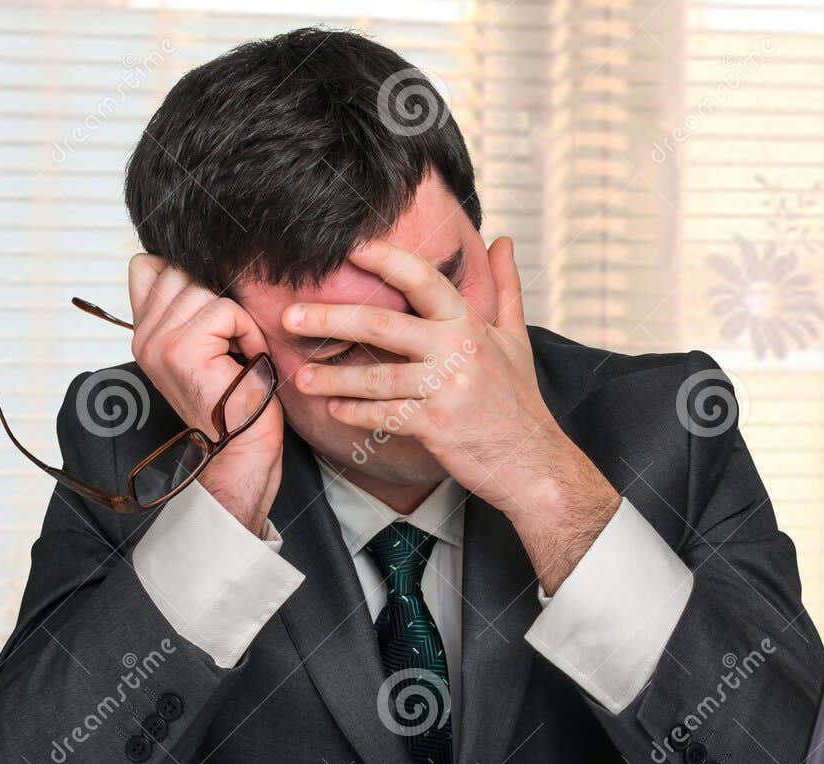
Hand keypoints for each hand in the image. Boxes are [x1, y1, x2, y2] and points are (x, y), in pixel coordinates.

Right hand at [127, 254, 283, 533]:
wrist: (242, 449)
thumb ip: (187, 306)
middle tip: (229, 343)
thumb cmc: (237, 397)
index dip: (186, 278)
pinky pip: (224, 311)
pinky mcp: (182, 351)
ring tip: (238, 353)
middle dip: (216, 300)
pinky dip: (246, 332)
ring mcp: (158, 344)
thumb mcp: (206, 344)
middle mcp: (143, 337)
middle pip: (179, 272)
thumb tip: (194, 262)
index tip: (211, 319)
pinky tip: (246, 359)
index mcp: (143, 332)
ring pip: (203, 290)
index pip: (147, 266)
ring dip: (235, 319)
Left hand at [282, 238, 619, 592]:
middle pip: (382, 325)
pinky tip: (334, 411)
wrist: (533, 461)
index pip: (422, 280)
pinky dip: (356, 414)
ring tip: (301, 378)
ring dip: (332, 379)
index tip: (349, 250)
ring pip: (375, 377)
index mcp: (470, 323)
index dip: (385, 260)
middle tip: (290, 316)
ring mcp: (445, 389)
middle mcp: (457, 350)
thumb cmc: (519, 400)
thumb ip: (505, 287)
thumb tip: (503, 241)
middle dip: (331, 318)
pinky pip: (384, 415)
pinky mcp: (435, 425)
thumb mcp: (516, 338)